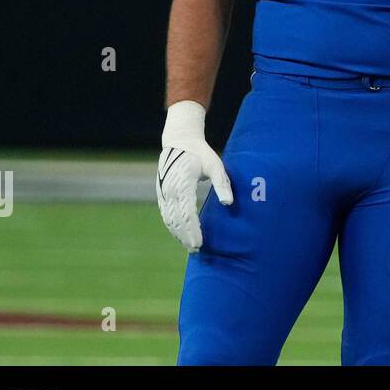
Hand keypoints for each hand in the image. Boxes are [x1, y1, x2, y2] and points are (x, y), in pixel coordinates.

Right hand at [156, 101, 232, 251]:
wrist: (179, 140)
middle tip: (196, 249)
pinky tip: (180, 234)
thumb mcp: (215, 165)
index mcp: (183, 185)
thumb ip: (222, 183)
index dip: (193, 230)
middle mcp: (170, 191)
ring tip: (189, 246)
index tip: (200, 243)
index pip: (187, 214)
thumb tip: (228, 203)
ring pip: (168, 219)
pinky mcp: (161, 193)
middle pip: (176, 220)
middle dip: (185, 236)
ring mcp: (163, 192)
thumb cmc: (200, 153)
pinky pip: (165, 214)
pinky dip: (172, 226)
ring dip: (178, 234)